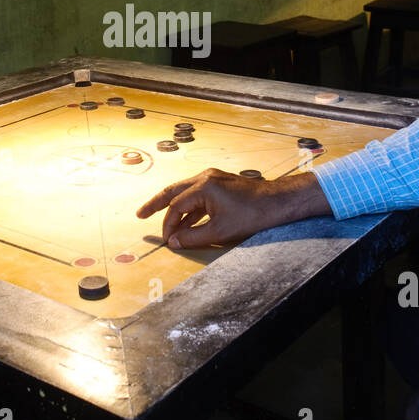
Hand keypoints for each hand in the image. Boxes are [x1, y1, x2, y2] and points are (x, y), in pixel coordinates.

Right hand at [136, 169, 331, 249]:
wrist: (278, 202)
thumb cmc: (252, 215)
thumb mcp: (220, 231)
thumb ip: (193, 237)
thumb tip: (173, 242)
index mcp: (202, 186)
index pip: (176, 207)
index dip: (168, 225)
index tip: (167, 241)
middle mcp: (205, 177)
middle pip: (173, 191)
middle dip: (156, 204)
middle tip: (140, 214)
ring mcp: (213, 178)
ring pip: (185, 192)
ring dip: (174, 207)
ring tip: (163, 221)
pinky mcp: (221, 183)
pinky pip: (198, 195)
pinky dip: (190, 207)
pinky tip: (187, 221)